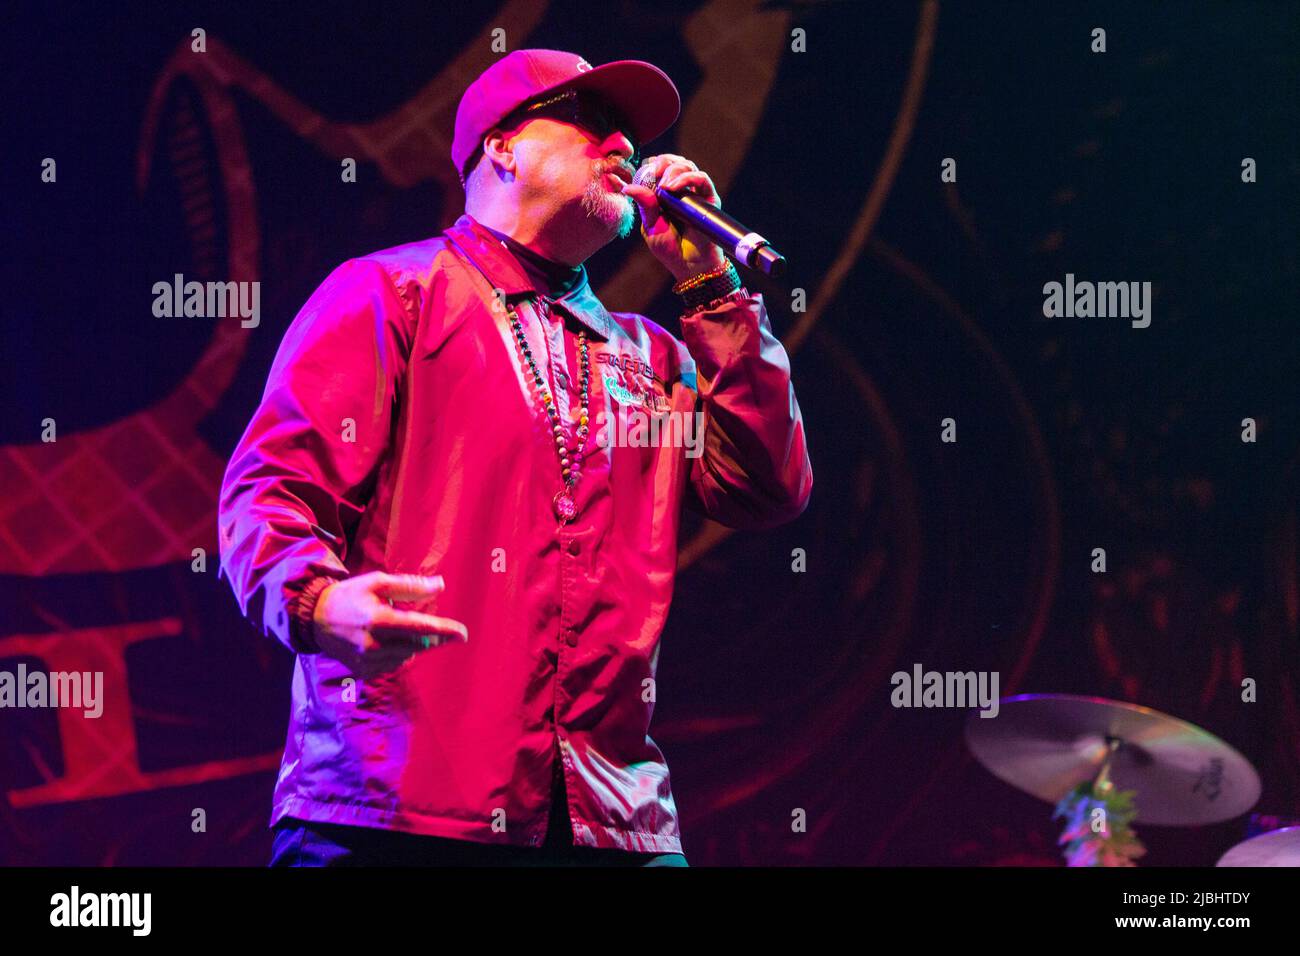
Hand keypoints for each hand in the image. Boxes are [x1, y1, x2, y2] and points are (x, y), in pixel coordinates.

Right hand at [311, 572, 467, 677]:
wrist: (315, 619)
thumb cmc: (350, 595)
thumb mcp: (378, 583)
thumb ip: (410, 586)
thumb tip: (440, 586)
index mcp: (378, 620)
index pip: (420, 628)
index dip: (444, 631)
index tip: (463, 634)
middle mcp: (373, 645)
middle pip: (418, 645)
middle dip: (433, 637)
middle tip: (441, 629)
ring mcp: (368, 661)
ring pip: (408, 656)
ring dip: (414, 645)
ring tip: (398, 629)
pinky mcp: (364, 671)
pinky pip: (394, 665)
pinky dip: (399, 654)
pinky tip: (387, 642)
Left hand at [620, 153, 727, 282]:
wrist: (690, 266)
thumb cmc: (670, 249)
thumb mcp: (651, 225)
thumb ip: (644, 204)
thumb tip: (627, 187)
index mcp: (664, 195)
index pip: (660, 168)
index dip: (653, 164)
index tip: (645, 170)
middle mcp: (681, 191)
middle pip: (674, 162)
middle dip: (663, 162)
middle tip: (654, 172)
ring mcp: (695, 194)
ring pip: (687, 166)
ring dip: (673, 170)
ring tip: (664, 186)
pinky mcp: (709, 199)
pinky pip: (701, 178)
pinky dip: (687, 177)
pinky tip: (674, 187)